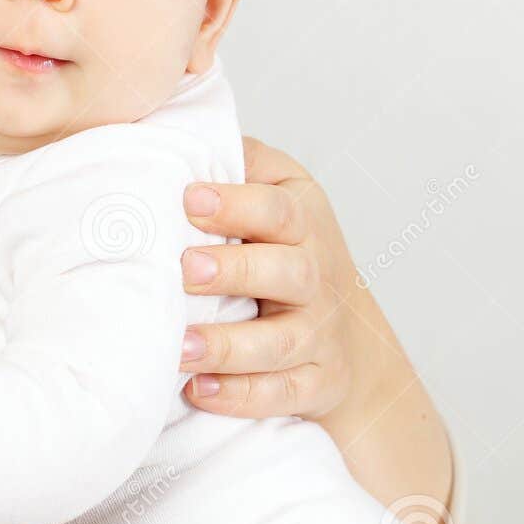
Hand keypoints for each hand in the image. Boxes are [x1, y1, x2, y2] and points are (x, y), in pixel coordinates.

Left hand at [179, 137, 362, 417]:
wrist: (351, 337)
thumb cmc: (289, 251)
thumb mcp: (279, 193)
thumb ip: (239, 163)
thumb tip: (172, 128)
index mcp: (305, 222)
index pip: (281, 209)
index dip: (238, 204)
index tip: (190, 199)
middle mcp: (319, 277)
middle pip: (288, 272)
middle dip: (236, 270)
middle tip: (186, 269)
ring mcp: (321, 334)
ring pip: (283, 343)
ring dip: (230, 345)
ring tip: (179, 346)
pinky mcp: (317, 384)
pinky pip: (284, 394)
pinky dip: (243, 396)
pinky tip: (198, 391)